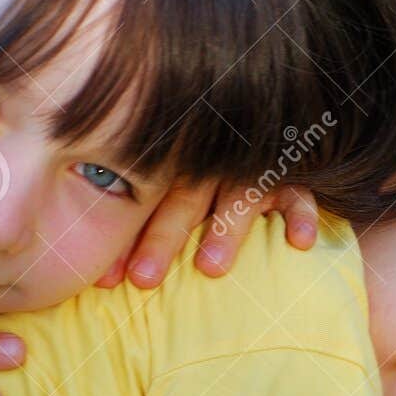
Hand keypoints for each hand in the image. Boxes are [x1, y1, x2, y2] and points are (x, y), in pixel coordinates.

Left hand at [99, 181, 319, 287]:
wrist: (269, 115)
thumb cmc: (204, 171)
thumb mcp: (170, 183)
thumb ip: (139, 213)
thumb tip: (93, 274)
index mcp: (176, 160)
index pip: (146, 195)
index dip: (128, 237)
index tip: (109, 280)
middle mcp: (214, 159)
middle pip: (185, 195)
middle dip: (163, 237)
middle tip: (143, 280)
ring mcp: (255, 163)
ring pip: (240, 193)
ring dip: (225, 230)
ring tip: (209, 269)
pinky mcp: (295, 173)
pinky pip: (300, 192)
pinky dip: (301, 214)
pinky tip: (300, 243)